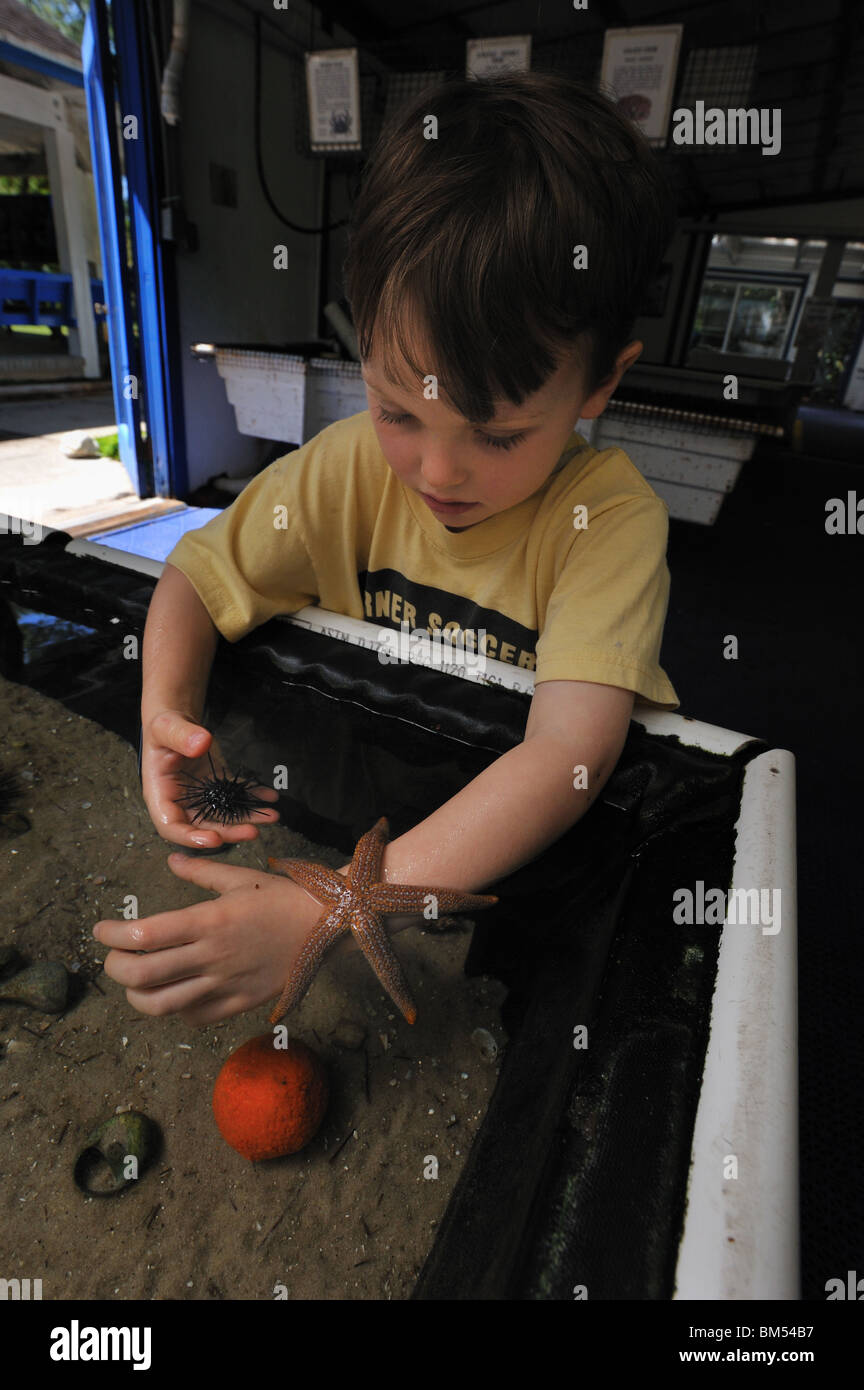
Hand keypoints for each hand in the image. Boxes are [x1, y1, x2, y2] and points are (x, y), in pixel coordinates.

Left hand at [93, 853, 325, 1025]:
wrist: (328, 925)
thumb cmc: (283, 897)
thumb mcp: (240, 877)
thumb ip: (200, 872)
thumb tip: (171, 861)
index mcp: (208, 920)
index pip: (144, 934)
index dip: (113, 935)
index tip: (103, 930)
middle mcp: (211, 955)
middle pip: (142, 975)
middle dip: (115, 968)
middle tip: (114, 958)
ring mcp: (224, 984)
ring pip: (162, 1005)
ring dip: (137, 996)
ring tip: (136, 983)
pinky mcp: (239, 1002)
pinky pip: (195, 1017)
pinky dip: (175, 1010)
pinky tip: (175, 994)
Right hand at [141, 710, 278, 848]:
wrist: (177, 722)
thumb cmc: (163, 727)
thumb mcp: (166, 727)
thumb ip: (181, 735)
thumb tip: (201, 743)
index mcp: (161, 795)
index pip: (172, 827)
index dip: (192, 838)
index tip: (215, 839)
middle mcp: (181, 802)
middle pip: (204, 827)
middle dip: (229, 833)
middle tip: (252, 832)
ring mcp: (201, 797)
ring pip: (224, 815)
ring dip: (247, 818)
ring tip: (271, 816)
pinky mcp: (217, 787)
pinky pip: (235, 797)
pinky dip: (253, 797)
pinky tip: (269, 796)